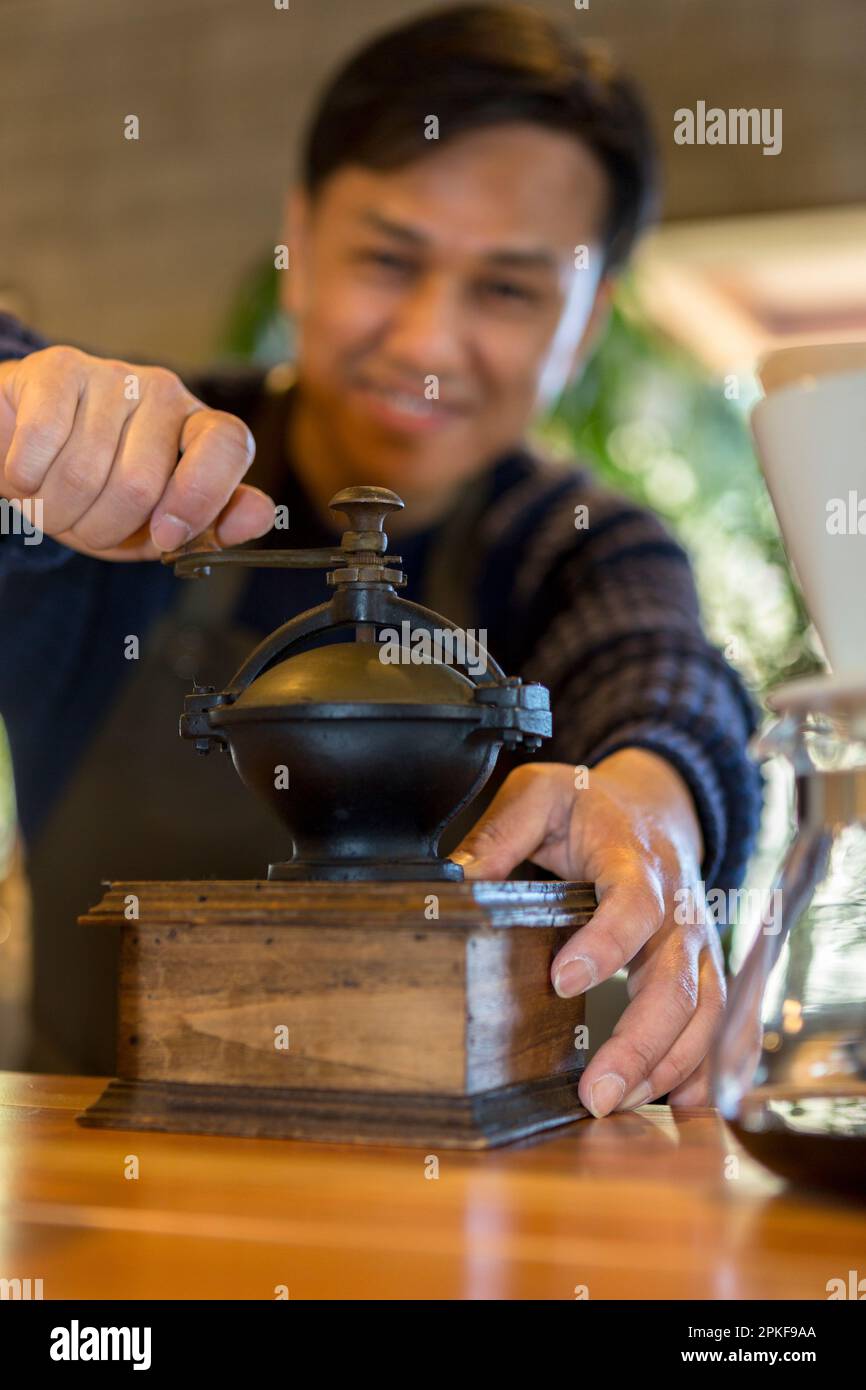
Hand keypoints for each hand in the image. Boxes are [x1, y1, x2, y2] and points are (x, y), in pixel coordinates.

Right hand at [0, 346, 274, 559]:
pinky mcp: (59, 367)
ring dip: (58, 510)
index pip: (227, 445)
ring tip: (56, 501)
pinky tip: (25, 476)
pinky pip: (43, 441)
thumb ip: (211, 525)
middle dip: (104, 527)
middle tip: (88, 523)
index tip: (165, 537)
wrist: (23, 458)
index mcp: (199, 429)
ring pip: (84, 471)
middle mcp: (164, 393)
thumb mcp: (157, 526)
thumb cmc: (99, 495)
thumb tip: (258, 515)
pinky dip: (25, 479)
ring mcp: (113, 375)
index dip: (199, 497)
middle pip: (141, 482)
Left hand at [449, 749, 725, 1116]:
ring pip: (704, 1008)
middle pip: (676, 977)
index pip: (634, 902)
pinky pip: (721, 1021)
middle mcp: (679, 905)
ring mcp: (698, 939)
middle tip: (597, 1092)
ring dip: (669, 1063)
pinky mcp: (705, 966)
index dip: (607, 942)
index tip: (563, 981)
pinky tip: (684, 1106)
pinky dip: (708, 1066)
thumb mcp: (542, 794)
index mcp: (636, 858)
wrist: (658, 804)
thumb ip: (502, 833)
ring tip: (620, 1104)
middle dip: (641, 1041)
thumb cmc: (592, 805)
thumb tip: (457, 880)